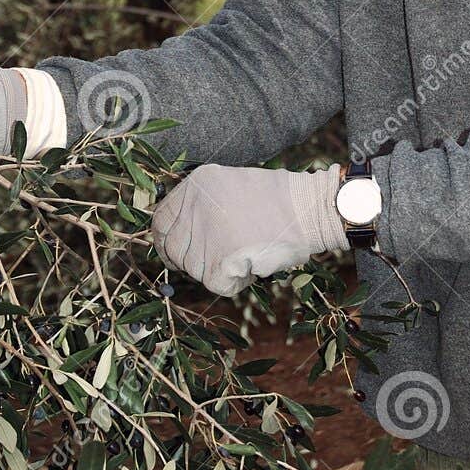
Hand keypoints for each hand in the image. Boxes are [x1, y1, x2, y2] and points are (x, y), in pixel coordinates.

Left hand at [150, 163, 345, 297]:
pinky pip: (217, 284)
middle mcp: (195, 208)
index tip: (174, 250)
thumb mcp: (228, 186)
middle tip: (216, 259)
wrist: (308, 209)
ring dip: (217, 269)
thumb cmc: (276, 200)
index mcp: (196, 186)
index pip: (160, 220)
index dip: (165, 240)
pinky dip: (236, 281)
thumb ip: (200, 205)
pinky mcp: (221, 262)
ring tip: (245, 253)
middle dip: (190, 260)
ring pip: (194, 269)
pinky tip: (253, 264)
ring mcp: (206, 235)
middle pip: (173, 249)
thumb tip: (176, 233)